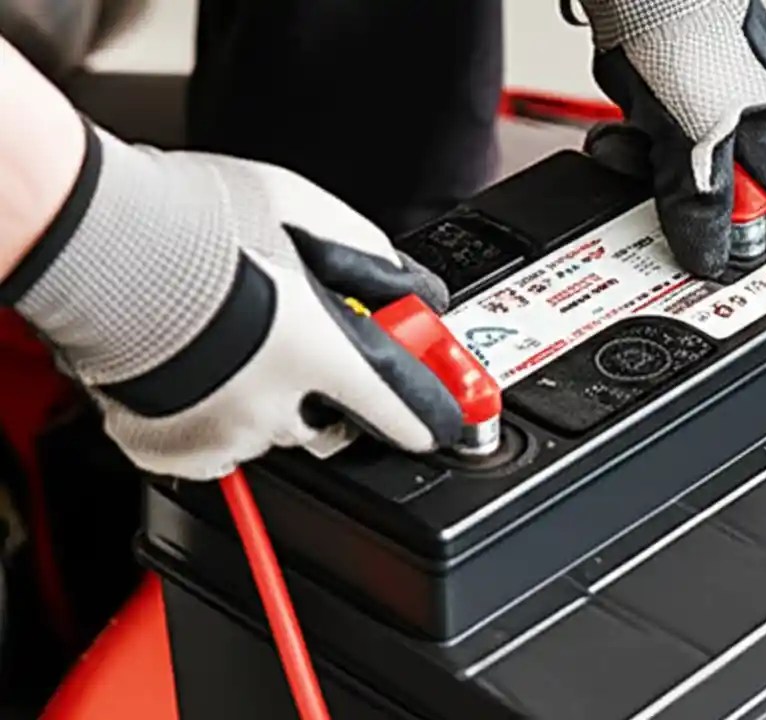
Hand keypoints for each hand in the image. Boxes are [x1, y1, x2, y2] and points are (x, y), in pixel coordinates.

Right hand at [0, 122, 462, 479]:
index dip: (420, 418)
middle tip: (286, 346)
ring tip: (225, 343)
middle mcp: (275, 405)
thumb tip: (403, 281)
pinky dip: (206, 418)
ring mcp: (220, 433)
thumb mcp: (303, 210)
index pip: (392, 405)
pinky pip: (208, 450)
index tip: (431, 428)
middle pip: (324, 423)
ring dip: (257, 400)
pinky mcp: (171, 448)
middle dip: (318, 394)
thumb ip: (365, 252)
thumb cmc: (192, 221)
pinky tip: (193, 371)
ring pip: (262, 433)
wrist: (96, 244)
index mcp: (318, 353)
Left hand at [578, 0, 765, 276]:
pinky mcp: (676, 106)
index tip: (723, 266)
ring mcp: (716, 117)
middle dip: (689, 213)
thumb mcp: (697, 147)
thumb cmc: (689, 36)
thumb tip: (710, 261)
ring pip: (685, 184)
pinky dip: (634, 152)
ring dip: (652, 180)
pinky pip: (656, 154)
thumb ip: (704, 212)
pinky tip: (625, 137)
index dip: (761, 253)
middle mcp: (760, 130)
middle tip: (667, 205)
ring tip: (639, 156)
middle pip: (731, 209)